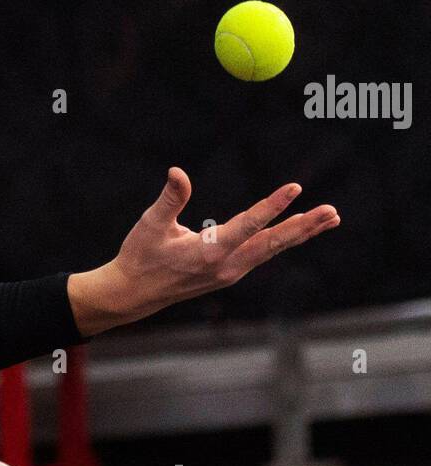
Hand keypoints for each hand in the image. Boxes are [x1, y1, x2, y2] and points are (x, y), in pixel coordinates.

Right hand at [102, 167, 339, 324]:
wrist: (134, 294)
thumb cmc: (140, 256)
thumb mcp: (150, 225)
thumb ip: (170, 198)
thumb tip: (177, 171)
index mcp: (207, 253)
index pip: (248, 225)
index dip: (272, 206)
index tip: (295, 188)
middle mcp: (225, 266)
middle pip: (272, 243)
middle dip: (304, 226)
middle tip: (332, 211)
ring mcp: (231, 272)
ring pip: (273, 249)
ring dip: (301, 233)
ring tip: (330, 218)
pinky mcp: (230, 273)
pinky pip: (264, 253)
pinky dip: (285, 240)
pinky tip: (300, 229)